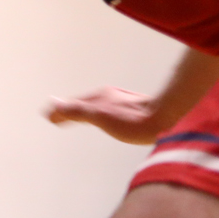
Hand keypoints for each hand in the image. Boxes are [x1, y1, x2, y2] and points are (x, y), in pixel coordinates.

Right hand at [46, 86, 170, 143]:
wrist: (170, 119)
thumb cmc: (134, 121)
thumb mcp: (100, 116)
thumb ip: (76, 110)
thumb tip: (52, 103)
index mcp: (99, 96)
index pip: (73, 104)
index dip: (61, 111)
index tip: (48, 117)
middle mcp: (110, 96)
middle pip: (85, 103)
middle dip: (71, 110)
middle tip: (58, 117)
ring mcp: (123, 102)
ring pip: (99, 106)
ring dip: (87, 112)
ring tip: (80, 117)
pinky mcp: (136, 110)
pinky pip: (111, 111)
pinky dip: (101, 116)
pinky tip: (110, 121)